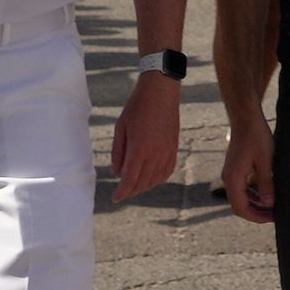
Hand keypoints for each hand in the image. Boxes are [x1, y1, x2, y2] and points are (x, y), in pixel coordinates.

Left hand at [108, 72, 180, 203]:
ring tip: (134, 186)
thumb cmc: (137, 107)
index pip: (130, 180)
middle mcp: (155, 154)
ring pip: (156, 179)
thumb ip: (118, 153)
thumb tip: (115, 173)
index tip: (114, 199)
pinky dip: (158, 179)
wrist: (161, 91)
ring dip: (144, 187)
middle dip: (131, 191)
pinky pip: (167, 171)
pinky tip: (150, 178)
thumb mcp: (121, 128)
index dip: (121, 193)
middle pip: (142, 183)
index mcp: (140, 149)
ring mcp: (167, 151)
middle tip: (121, 193)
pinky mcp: (174, 147)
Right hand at [218, 114, 276, 223]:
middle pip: (239, 205)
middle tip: (273, 215)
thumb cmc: (256, 136)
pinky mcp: (235, 168)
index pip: (241, 208)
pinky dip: (252, 194)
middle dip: (255, 212)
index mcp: (233, 179)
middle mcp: (228, 178)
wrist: (246, 118)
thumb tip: (268, 204)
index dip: (256, 217)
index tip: (271, 218)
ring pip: (240, 197)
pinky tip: (265, 193)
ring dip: (255, 204)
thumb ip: (266, 183)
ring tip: (272, 206)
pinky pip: (242, 187)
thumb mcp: (265, 161)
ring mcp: (230, 173)